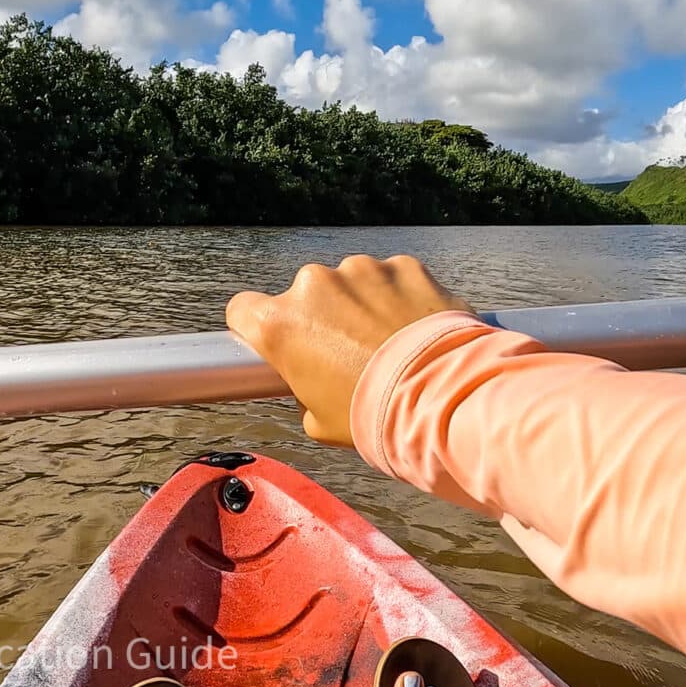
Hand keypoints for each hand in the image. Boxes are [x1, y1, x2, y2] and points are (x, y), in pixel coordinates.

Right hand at [226, 255, 473, 447]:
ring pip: (350, 284)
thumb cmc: (375, 415)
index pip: (242, 310)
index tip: (275, 342)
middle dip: (321, 319)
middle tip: (349, 355)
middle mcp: (314, 286)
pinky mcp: (403, 265)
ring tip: (390, 344)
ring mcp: (360, 270)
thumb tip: (315, 379)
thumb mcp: (319, 421)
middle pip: (304, 297)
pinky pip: (391, 278)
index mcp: (280, 325)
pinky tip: (415, 329)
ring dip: (362, 305)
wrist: (443, 398)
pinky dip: (399, 297)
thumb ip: (304, 388)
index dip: (256, 327)